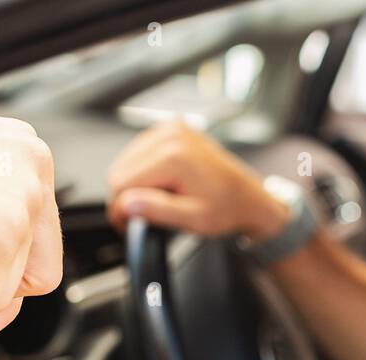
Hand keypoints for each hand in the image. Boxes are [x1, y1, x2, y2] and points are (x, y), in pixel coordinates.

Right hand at [107, 121, 284, 239]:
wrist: (247, 196)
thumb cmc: (226, 208)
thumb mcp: (192, 218)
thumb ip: (157, 210)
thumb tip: (126, 204)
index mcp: (173, 155)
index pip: (120, 183)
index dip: (121, 209)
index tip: (130, 225)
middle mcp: (170, 135)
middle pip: (118, 170)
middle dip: (126, 196)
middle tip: (145, 214)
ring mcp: (170, 129)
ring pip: (124, 162)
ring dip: (133, 184)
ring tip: (158, 198)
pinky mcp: (170, 130)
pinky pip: (137, 153)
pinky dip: (142, 171)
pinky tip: (161, 183)